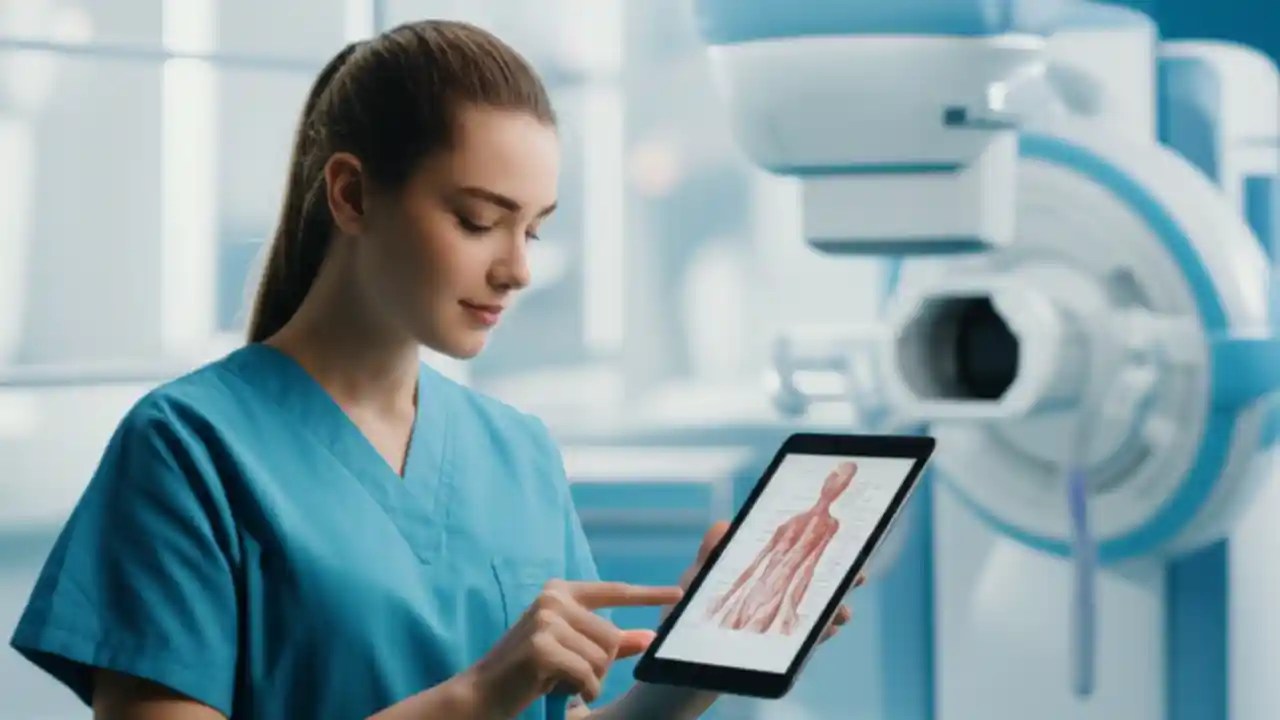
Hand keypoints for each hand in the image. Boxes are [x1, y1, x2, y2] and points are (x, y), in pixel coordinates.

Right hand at [465, 580, 682, 716]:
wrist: (483, 692)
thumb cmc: (528, 671)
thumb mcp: (571, 649)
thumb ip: (610, 641)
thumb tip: (648, 637)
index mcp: (560, 591)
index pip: (613, 591)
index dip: (648, 595)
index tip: (677, 594)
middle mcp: (553, 598)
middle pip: (611, 636)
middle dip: (600, 664)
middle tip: (569, 673)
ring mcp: (547, 620)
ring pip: (602, 657)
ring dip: (588, 679)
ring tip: (559, 679)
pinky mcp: (543, 647)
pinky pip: (587, 675)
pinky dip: (580, 690)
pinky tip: (558, 690)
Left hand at [666, 521, 859, 642]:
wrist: (684, 656)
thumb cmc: (690, 609)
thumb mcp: (697, 577)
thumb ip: (711, 552)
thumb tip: (724, 526)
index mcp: (762, 569)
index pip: (796, 551)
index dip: (819, 543)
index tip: (839, 532)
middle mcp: (777, 592)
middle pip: (815, 579)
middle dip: (841, 576)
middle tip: (859, 575)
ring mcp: (781, 620)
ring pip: (816, 610)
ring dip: (833, 610)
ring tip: (841, 614)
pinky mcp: (780, 649)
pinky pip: (806, 641)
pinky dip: (818, 636)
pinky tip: (826, 632)